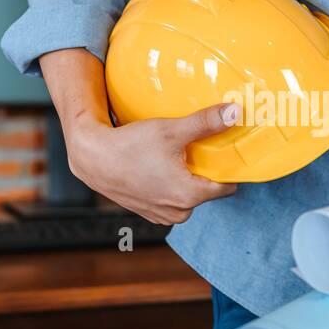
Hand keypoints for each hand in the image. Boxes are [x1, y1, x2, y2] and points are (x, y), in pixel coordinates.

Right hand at [66, 103, 239, 224]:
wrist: (92, 159)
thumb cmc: (130, 145)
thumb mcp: (171, 130)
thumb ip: (206, 122)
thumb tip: (235, 112)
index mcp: (189, 195)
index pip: (228, 186)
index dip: (230, 168)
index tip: (226, 152)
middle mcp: (179, 212)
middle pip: (208, 191)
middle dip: (206, 172)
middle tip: (198, 150)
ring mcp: (163, 216)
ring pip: (190, 196)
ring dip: (188, 180)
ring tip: (177, 158)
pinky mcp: (150, 214)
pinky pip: (172, 201)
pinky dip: (171, 187)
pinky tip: (161, 168)